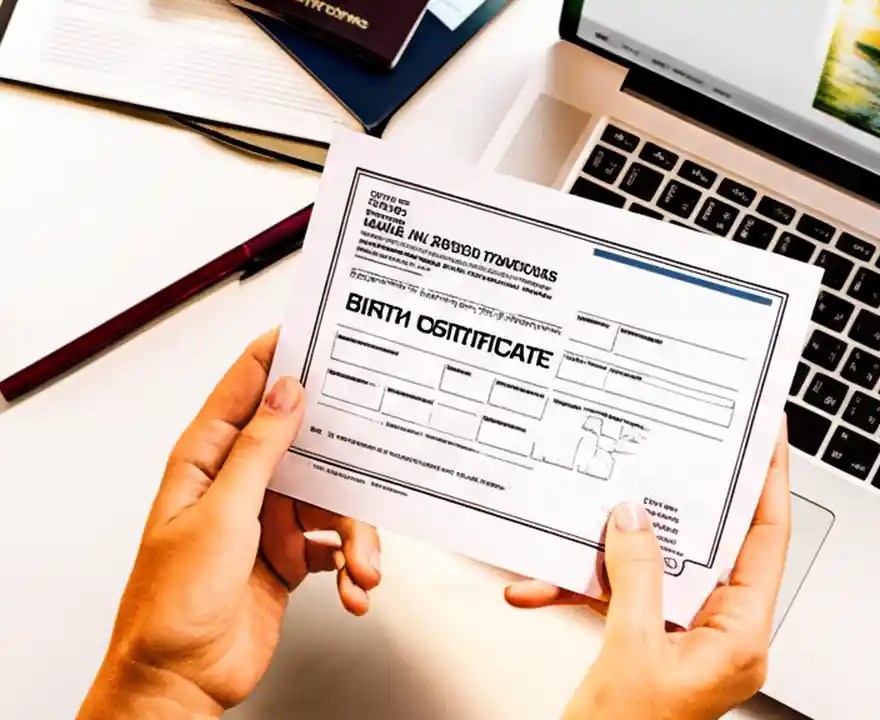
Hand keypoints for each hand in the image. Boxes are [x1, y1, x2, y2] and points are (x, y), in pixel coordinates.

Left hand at [77, 330, 381, 718]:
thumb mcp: (222, 516)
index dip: (278, 358)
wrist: (180, 679)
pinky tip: (355, 587)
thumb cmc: (173, 604)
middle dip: (345, 465)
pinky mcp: (289, 560)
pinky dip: (353, 567)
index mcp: (207, 462)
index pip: (244, 391)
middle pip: (307, 449)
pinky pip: (337, 548)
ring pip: (332, 505)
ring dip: (356, 537)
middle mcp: (239, 486)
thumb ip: (258, 451)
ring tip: (365, 566)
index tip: (315, 332)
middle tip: (376, 456)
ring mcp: (267, 523)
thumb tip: (284, 394)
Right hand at [505, 427, 790, 719]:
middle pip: (710, 547)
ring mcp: (684, 642)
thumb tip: (635, 519)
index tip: (766, 436)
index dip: (768, 482)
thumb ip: (635, 575)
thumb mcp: (628, 650)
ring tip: (588, 520)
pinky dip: (583, 589)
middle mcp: (721, 637)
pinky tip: (545, 584)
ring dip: (612, 551)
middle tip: (676, 450)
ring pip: (657, 570)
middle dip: (678, 504)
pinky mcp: (648, 648)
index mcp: (740, 638)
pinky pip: (622, 601)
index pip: (767, 540)